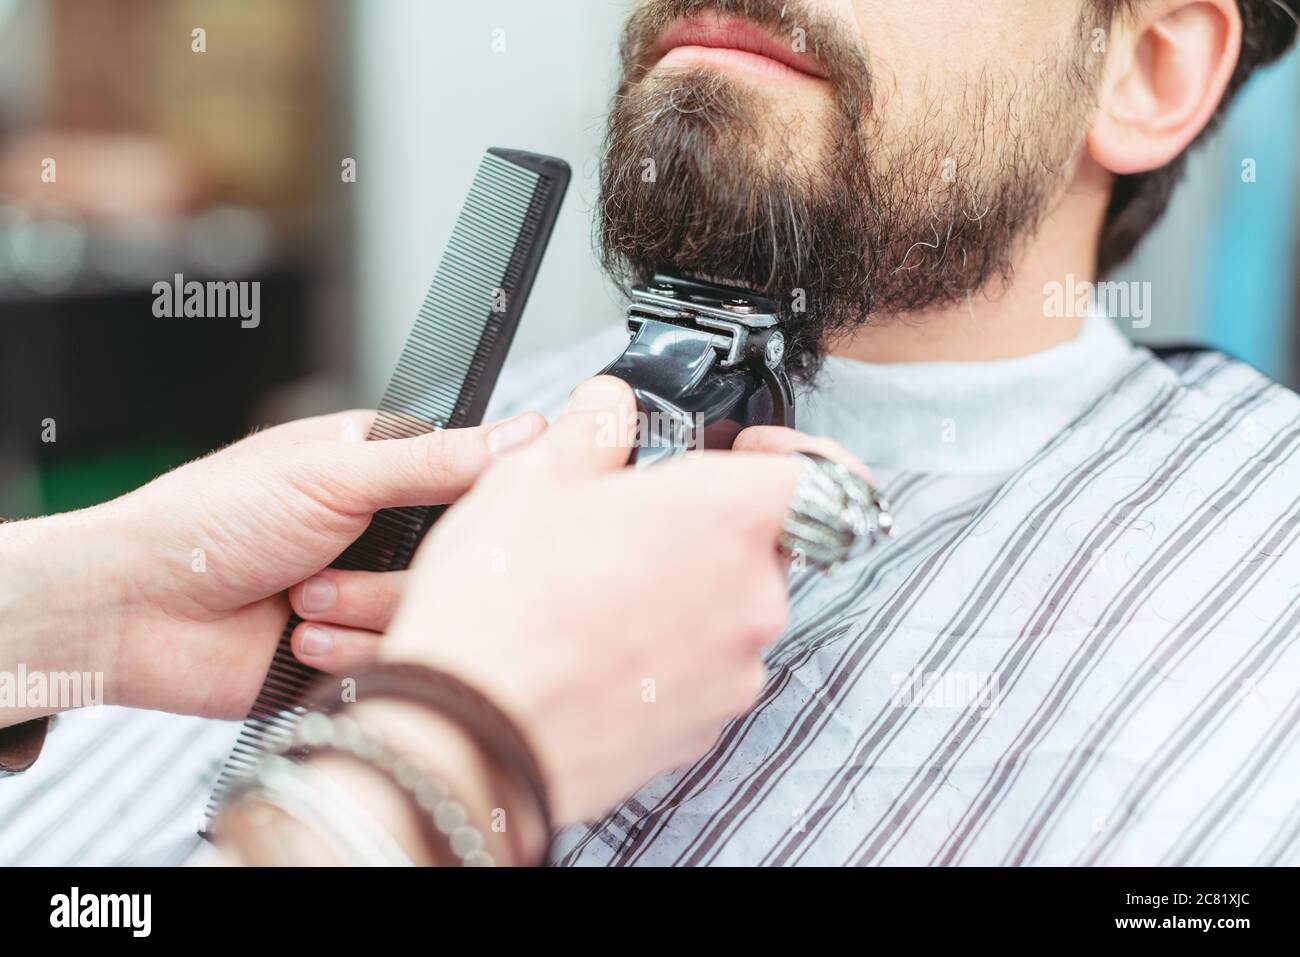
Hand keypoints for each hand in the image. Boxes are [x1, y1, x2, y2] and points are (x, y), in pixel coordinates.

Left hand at [92, 409, 545, 718]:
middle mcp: (382, 532)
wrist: (136, 611)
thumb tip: (527, 432)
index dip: (480, 502)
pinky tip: (296, 636)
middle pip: (460, 556)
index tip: (480, 516)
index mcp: (381, 468)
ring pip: (431, 611)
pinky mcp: (352, 652)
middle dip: (395, 568)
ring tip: (300, 598)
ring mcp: (367, 593)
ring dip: (360, 608)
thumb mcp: (333, 473)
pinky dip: (345, 650)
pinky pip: (394, 657)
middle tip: (335, 557)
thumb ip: (437, 459)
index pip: (473, 480)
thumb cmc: (211, 520)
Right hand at [300, 376, 824, 825]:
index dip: (786, 453)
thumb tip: (606, 408)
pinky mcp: (701, 730)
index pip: (820, 473)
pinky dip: (666, 656)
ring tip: (599, 595)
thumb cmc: (500, 610)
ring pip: (729, 612)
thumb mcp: (531, 478)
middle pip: (765, 544)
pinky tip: (596, 650)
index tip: (745, 454)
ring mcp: (732, 674)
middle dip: (709, 528)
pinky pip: (701, 673)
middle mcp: (752, 601)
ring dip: (685, 594)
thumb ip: (590, 428)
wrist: (469, 735)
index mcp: (729, 520)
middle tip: (634, 526)